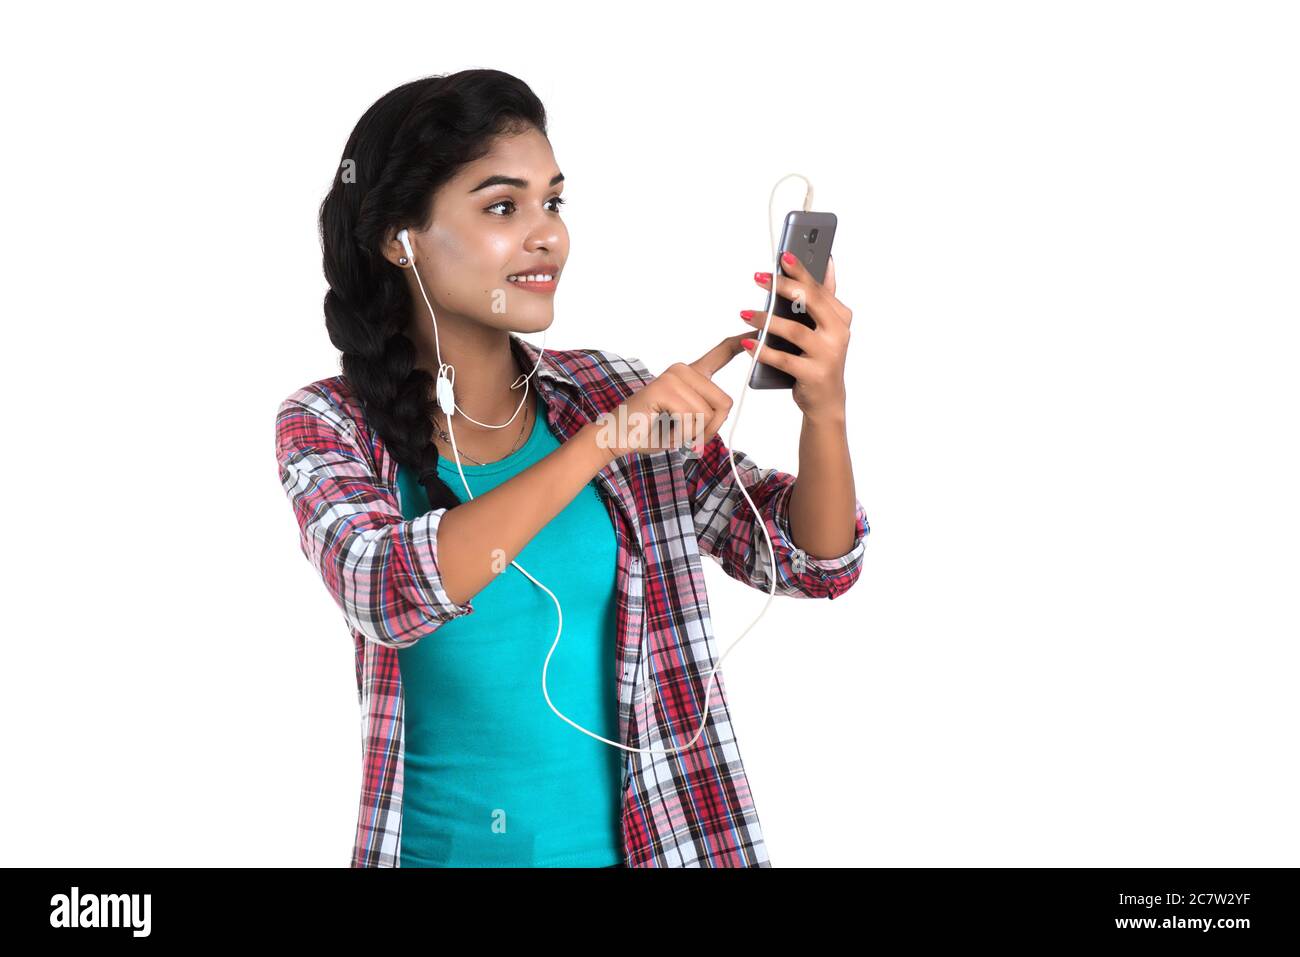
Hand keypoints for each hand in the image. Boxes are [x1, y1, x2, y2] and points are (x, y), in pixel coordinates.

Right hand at [600, 333, 750, 459]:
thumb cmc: (652, 430)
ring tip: (673, 433)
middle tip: (689, 438)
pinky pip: (692, 418)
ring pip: (709, 414)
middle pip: (725, 403)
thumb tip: (725, 408)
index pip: (722, 353)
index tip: (758, 332)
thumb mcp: (689, 421)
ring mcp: (673, 377)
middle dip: (711, 429)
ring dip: (695, 435)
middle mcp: (683, 369)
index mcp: (691, 374)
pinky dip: (682, 435)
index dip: (741, 343)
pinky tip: (665, 431)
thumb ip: (708, 413)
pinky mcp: (663, 389)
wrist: (617, 437)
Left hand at [743, 253, 852, 422]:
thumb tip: (827, 261)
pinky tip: (748, 344)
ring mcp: (828, 354)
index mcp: (840, 316)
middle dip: (783, 287)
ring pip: (794, 331)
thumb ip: (824, 297)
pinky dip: (764, 351)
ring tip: (745, 314)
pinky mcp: (814, 374)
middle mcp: (839, 333)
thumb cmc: (820, 357)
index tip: (783, 255)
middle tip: (759, 278)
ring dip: (767, 320)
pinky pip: (784, 360)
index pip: (818, 287)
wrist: (825, 400)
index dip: (800, 270)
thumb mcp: (825, 326)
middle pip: (809, 302)